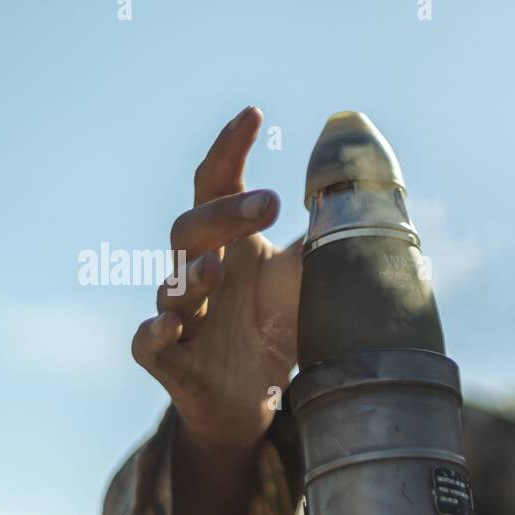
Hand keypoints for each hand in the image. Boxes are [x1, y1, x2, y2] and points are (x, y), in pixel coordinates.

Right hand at [131, 105, 301, 451]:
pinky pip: (149, 342)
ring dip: (193, 274)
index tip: (254, 114)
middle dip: (226, 214)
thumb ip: (325, 239)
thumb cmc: (273, 328)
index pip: (218, 184)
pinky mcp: (169, 360)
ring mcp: (179, 315)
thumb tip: (366, 194)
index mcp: (229, 243)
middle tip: (270, 204)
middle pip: (192, 227)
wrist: (250, 401)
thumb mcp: (305, 279)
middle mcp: (197, 271)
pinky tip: (168, 325)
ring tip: (219, 268)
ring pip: (172, 284)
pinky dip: (154, 332)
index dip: (230, 149)